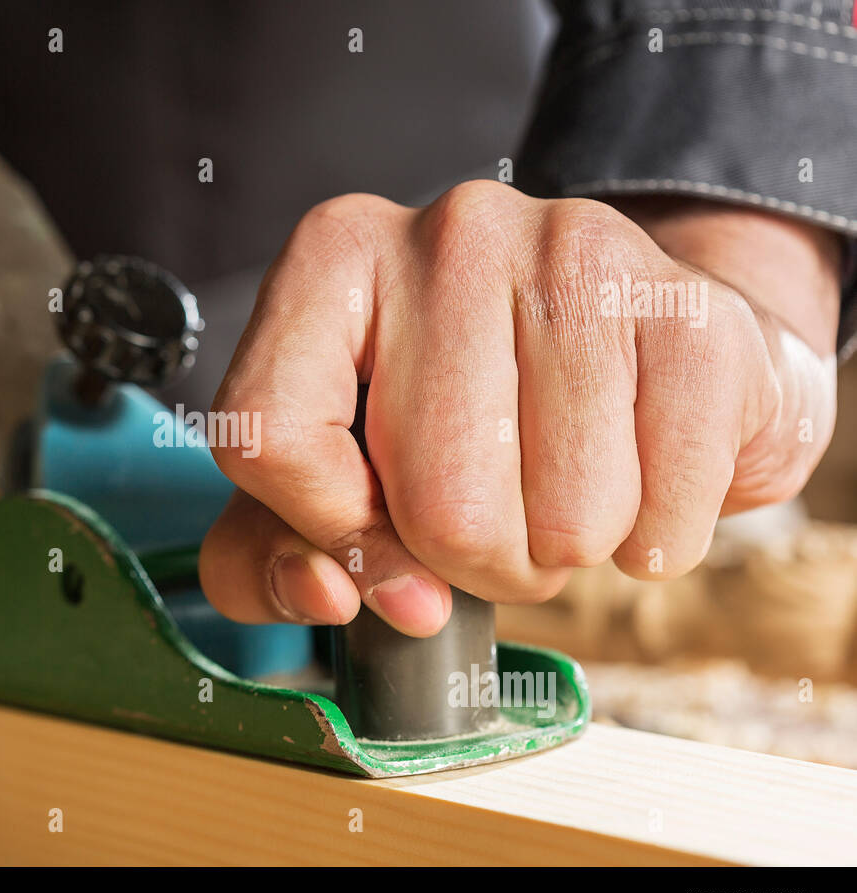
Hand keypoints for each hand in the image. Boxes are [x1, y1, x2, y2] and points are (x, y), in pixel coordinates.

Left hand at [201, 181, 840, 635]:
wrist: (638, 348)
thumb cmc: (466, 422)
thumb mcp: (330, 477)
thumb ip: (270, 552)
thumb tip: (327, 592)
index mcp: (334, 258)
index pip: (269, 432)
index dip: (325, 530)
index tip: (377, 555)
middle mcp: (450, 233)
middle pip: (437, 505)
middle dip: (474, 561)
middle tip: (495, 516)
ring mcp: (577, 254)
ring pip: (564, 524)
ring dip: (565, 553)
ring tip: (565, 487)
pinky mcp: (690, 309)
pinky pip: (663, 519)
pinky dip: (653, 543)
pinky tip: (640, 479)